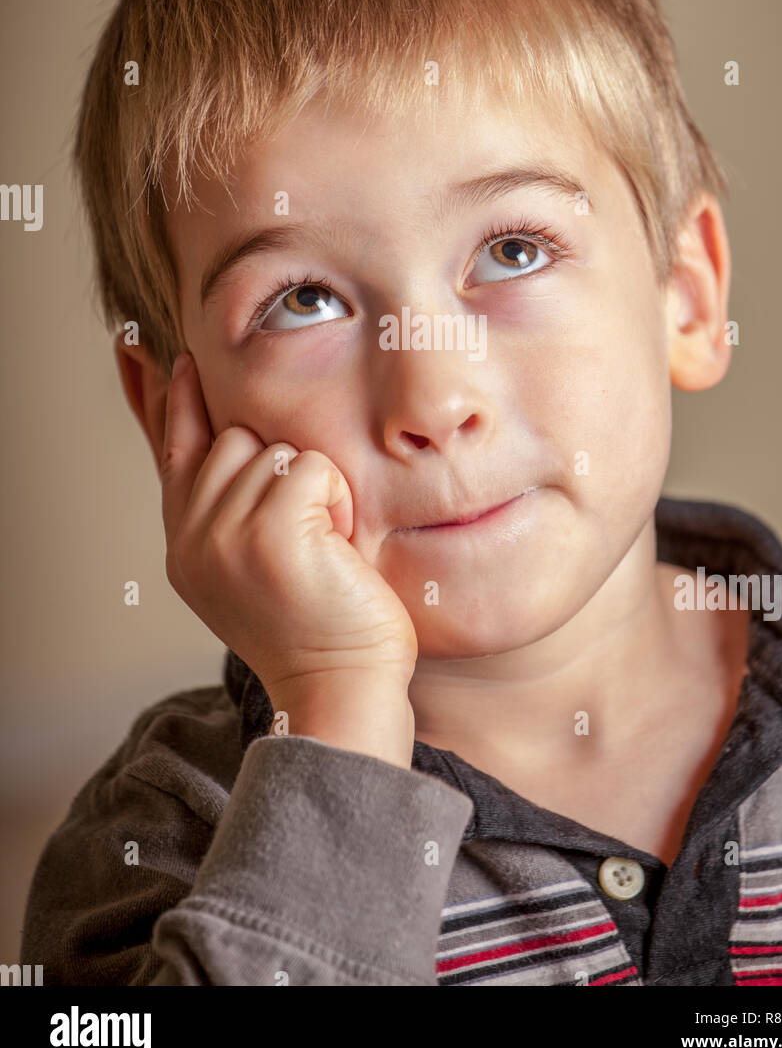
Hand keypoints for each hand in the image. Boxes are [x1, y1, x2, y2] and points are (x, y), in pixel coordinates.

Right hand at [160, 354, 418, 697]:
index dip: (175, 402)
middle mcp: (193, 537)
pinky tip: (336, 546)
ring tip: (322, 545)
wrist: (342, 686)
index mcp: (185, 545)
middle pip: (233, 436)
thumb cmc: (318, 626)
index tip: (174, 360)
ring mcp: (224, 534)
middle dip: (282, 468)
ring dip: (315, 487)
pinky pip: (310, 467)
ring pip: (274, 449)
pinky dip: (336, 499)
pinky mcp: (268, 533)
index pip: (172, 450)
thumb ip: (230, 505)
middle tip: (309, 531)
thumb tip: (226, 437)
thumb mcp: (252, 562)